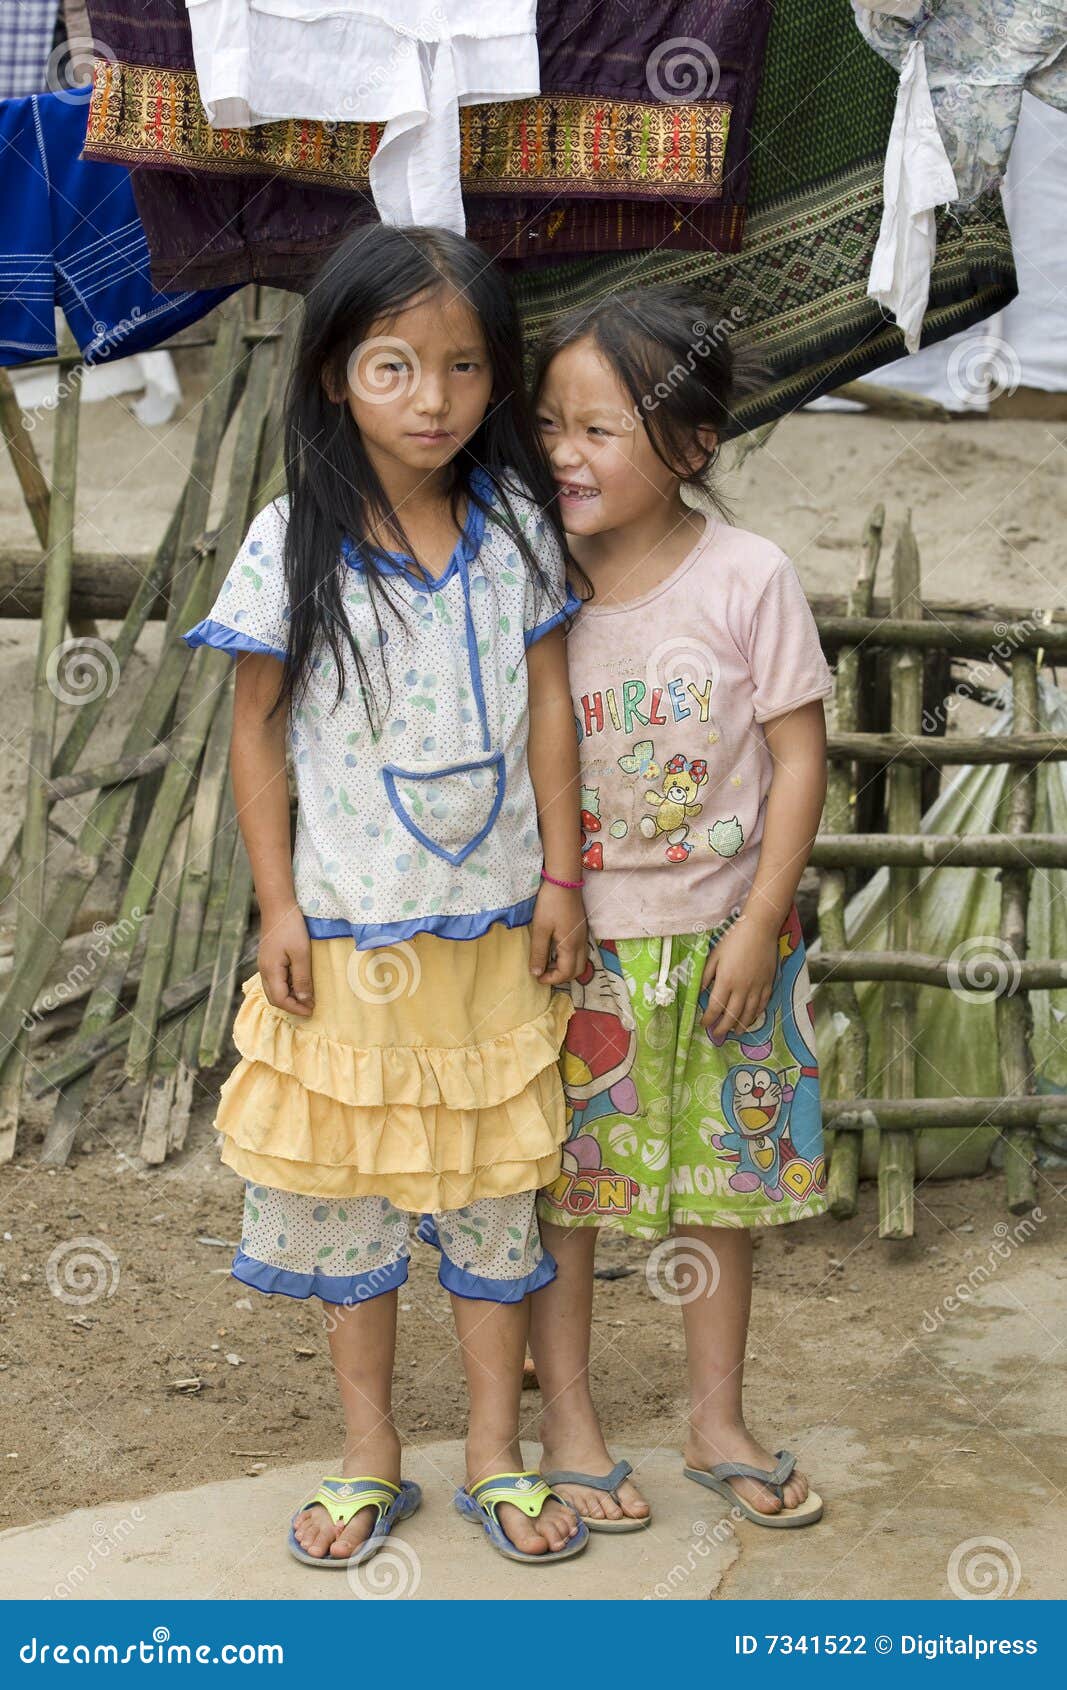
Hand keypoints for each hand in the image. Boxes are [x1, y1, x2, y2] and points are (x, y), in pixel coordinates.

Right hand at [258, 904, 314, 1015]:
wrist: (278, 906)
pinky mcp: (268, 959)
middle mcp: (264, 970)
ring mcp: (264, 964)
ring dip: (289, 997)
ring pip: (274, 989)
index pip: (280, 1000)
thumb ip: (302, 978)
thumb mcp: (301, 954)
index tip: (311, 1011)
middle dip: (291, 1006)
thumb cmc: (291, 928)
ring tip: (307, 997)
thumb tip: (304, 1000)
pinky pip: (275, 980)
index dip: (295, 1008)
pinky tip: (299, 983)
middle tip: (310, 1007)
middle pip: (274, 998)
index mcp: (270, 971)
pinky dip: (287, 986)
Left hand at [529, 882, 586, 985]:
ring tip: (548, 962)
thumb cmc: (550, 904)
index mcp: (571, 946)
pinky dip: (569, 958)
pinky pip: (579, 951)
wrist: (564, 881)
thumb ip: (539, 953)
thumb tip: (536, 973)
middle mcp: (581, 943)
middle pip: (577, 971)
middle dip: (561, 977)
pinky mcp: (582, 929)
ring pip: (580, 961)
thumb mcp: (540, 929)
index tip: (537, 976)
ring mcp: (583, 936)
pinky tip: (556, 949)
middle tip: (544, 972)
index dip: (551, 979)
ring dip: (566, 967)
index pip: (566, 973)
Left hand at [699, 914, 778, 1035]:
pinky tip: (752, 1018)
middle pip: (732, 1015)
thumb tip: (699, 991)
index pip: (715, 1007)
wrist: (760, 928)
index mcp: (726, 981)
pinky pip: (763, 1004)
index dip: (708, 1019)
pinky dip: (756, 1014)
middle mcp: (742, 988)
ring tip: (735, 1032)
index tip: (703, 1024)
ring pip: (749, 1013)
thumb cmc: (734, 939)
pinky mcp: (768, 983)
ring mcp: (757, 987)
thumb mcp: (714, 955)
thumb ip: (706, 975)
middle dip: (723, 1027)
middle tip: (717, 1035)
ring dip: (741, 1025)